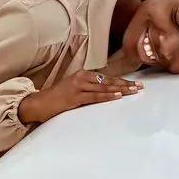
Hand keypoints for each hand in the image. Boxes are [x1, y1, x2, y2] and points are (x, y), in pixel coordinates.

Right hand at [18, 70, 142, 123]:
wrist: (38, 103)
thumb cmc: (57, 98)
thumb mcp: (74, 89)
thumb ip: (89, 88)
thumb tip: (106, 91)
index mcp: (83, 74)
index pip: (107, 77)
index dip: (121, 80)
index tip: (134, 83)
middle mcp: (82, 77)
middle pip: (109, 81)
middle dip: (126, 84)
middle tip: (140, 87)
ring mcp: (78, 86)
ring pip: (104, 87)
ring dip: (121, 89)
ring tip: (133, 91)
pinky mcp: (75, 96)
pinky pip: (95, 96)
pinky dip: (107, 96)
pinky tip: (117, 96)